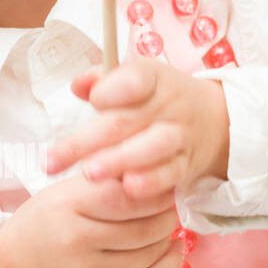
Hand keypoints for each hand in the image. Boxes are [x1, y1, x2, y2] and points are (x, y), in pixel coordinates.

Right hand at [0, 172, 185, 267]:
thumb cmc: (43, 222)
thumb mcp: (63, 192)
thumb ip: (103, 183)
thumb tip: (152, 172)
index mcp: (67, 206)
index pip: (124, 196)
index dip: (153, 191)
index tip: (164, 184)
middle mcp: (77, 240)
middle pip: (143, 227)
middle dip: (166, 214)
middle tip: (170, 204)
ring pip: (149, 254)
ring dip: (167, 237)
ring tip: (167, 224)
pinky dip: (168, 264)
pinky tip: (172, 249)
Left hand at [45, 56, 229, 198]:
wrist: (213, 121)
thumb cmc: (157, 99)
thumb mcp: (135, 80)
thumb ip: (102, 81)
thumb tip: (77, 84)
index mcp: (152, 78)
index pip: (134, 79)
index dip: (113, 90)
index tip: (92, 100)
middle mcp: (168, 106)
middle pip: (125, 122)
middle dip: (86, 142)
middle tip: (55, 159)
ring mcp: (178, 136)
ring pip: (150, 148)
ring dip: (118, 161)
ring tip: (89, 173)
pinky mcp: (186, 165)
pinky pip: (169, 175)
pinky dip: (151, 183)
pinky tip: (128, 189)